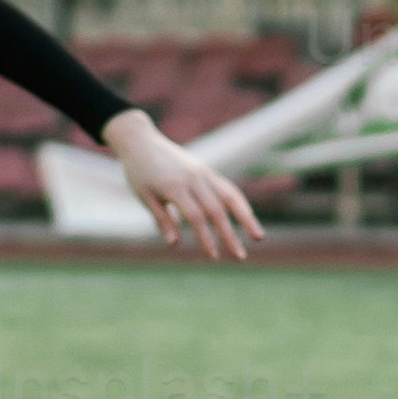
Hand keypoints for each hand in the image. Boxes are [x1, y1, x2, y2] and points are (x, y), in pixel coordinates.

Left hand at [97, 108, 263, 263]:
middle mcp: (193, 178)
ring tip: (258, 237)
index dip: (206, 238)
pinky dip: (240, 204)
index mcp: (175, 186)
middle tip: (240, 257)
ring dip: (246, 218)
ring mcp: (203, 173)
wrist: (141, 141)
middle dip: (230, 235)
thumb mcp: (144, 197)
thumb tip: (175, 244)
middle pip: (216, 210)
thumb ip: (162, 219)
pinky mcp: (207, 171)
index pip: (195, 217)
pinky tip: (249, 218)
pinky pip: (227, 188)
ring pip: (230, 196)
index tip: (213, 257)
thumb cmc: (139, 172)